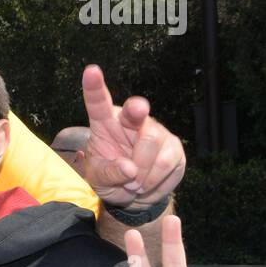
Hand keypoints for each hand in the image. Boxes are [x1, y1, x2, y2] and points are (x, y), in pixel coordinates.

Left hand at [81, 65, 184, 207]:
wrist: (132, 195)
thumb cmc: (109, 178)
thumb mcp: (99, 179)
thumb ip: (109, 172)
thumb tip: (129, 169)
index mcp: (105, 123)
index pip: (98, 102)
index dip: (94, 87)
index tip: (91, 71)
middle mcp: (131, 121)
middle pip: (136, 113)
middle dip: (136, 117)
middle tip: (134, 120)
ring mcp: (155, 132)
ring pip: (152, 141)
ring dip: (141, 171)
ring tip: (133, 184)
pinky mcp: (174, 148)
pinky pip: (167, 162)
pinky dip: (154, 180)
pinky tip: (146, 185)